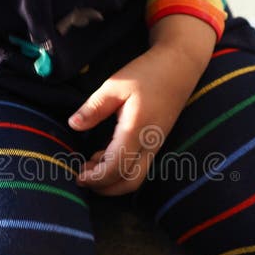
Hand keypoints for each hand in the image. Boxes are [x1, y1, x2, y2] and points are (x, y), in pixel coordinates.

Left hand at [68, 14, 216, 194]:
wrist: (181, 66)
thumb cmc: (148, 72)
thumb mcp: (115, 85)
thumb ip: (94, 107)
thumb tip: (73, 125)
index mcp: (137, 130)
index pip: (116, 167)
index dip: (96, 178)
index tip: (78, 175)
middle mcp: (150, 143)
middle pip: (129, 183)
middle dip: (104, 188)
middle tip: (82, 178)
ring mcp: (156, 145)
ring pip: (136, 178)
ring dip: (112, 180)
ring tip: (90, 165)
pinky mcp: (157, 143)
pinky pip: (139, 167)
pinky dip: (120, 170)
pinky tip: (103, 155)